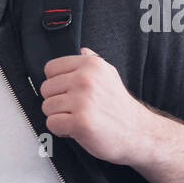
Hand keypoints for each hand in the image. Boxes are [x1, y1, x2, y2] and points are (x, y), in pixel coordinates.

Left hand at [40, 48, 152, 166]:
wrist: (137, 132)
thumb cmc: (119, 107)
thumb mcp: (110, 76)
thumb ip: (92, 62)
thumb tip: (81, 50)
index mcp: (91, 65)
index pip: (50, 68)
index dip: (56, 83)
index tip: (69, 91)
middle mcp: (86, 79)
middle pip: (46, 89)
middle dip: (57, 101)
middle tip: (75, 108)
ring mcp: (82, 100)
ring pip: (46, 107)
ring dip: (59, 116)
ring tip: (78, 117)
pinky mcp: (80, 121)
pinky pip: (52, 123)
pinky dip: (61, 130)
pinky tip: (76, 128)